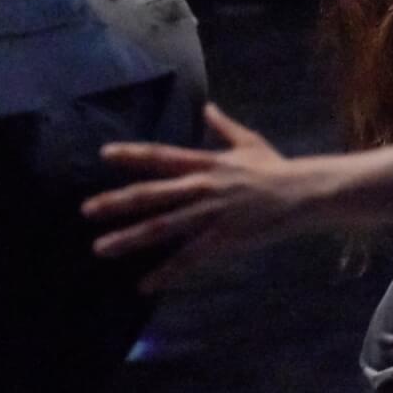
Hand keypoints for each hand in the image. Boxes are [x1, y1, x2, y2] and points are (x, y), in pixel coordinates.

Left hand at [84, 104, 317, 291]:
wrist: (305, 193)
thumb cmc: (277, 168)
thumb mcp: (250, 143)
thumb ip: (224, 127)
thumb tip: (207, 107)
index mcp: (208, 163)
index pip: (163, 156)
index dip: (133, 154)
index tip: (104, 154)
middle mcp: (204, 187)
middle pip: (153, 194)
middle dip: (118, 201)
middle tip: (86, 210)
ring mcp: (212, 214)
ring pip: (163, 227)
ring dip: (129, 238)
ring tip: (101, 247)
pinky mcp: (224, 238)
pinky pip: (190, 257)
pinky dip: (166, 272)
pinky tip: (144, 284)